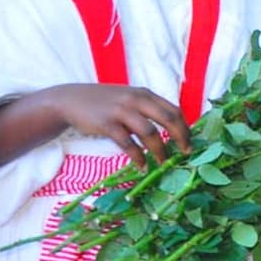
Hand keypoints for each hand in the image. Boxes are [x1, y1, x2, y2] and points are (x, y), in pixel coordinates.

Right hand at [54, 83, 191, 166]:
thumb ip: (148, 109)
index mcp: (145, 94)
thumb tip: (173, 129)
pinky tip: (142, 166)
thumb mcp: (129, 98)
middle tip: (185, 153)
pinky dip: (138, 157)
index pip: (174, 110)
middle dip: (181, 138)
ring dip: (160, 151)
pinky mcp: (107, 124)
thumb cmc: (104, 102)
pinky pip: (128, 143)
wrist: (70, 100)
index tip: (190, 142)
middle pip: (168, 119)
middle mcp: (136, 100)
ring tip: (163, 164)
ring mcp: (121, 111)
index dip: (185, 127)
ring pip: (150, 133)